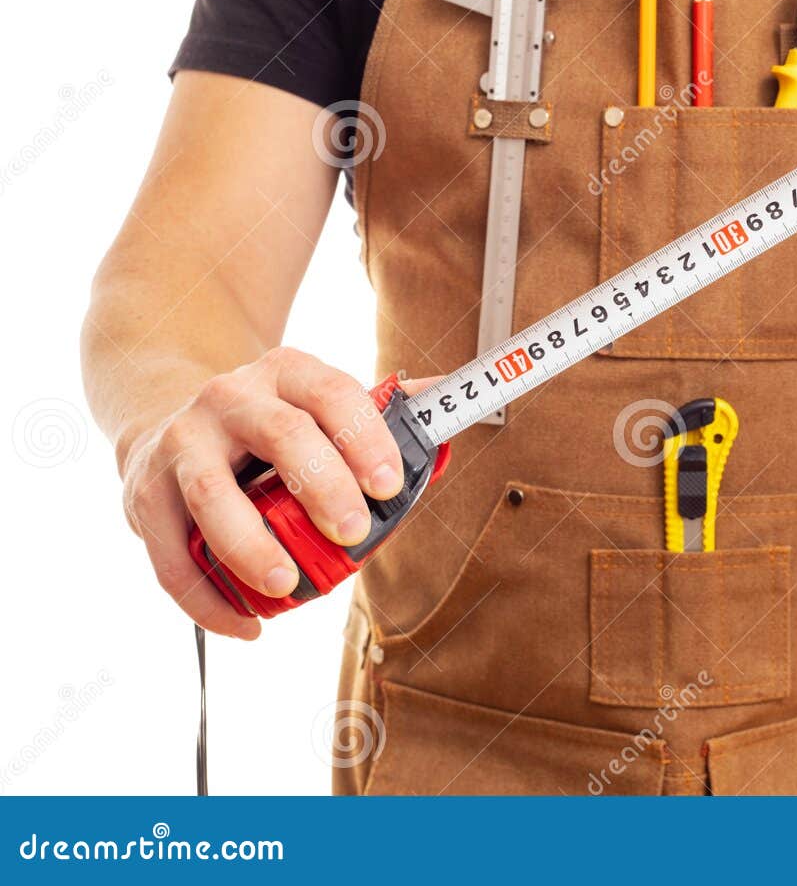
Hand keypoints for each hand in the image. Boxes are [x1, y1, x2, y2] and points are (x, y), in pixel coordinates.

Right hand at [121, 348, 404, 637]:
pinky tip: (247, 624)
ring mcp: (182, 442)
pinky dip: (207, 598)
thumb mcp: (317, 403)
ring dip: (252, 545)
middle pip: (282, 436)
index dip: (365, 439)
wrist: (168, 420)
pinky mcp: (145, 494)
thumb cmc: (269, 425)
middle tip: (351, 533)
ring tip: (286, 584)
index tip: (389, 487)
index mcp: (286, 372)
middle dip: (322, 487)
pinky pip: (171, 554)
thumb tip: (450, 401)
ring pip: (214, 493)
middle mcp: (230, 398)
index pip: (332, 394)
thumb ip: (382, 410)